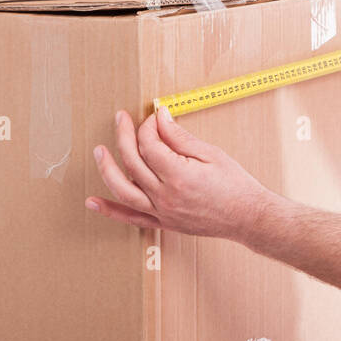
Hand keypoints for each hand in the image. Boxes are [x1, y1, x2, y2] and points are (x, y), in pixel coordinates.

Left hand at [86, 107, 275, 242]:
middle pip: (133, 162)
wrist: (248, 217)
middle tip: (120, 119)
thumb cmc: (235, 185)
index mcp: (178, 175)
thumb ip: (180, 137)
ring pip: (123, 189)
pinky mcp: (163, 223)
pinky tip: (93, 201)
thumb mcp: (211, 154)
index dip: (148, 126)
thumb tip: (160, 118)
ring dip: (107, 169)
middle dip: (124, 136)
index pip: (149, 144)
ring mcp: (161, 212)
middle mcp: (165, 195)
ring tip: (98, 152)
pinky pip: (130, 218)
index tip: (154, 117)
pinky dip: (110, 210)